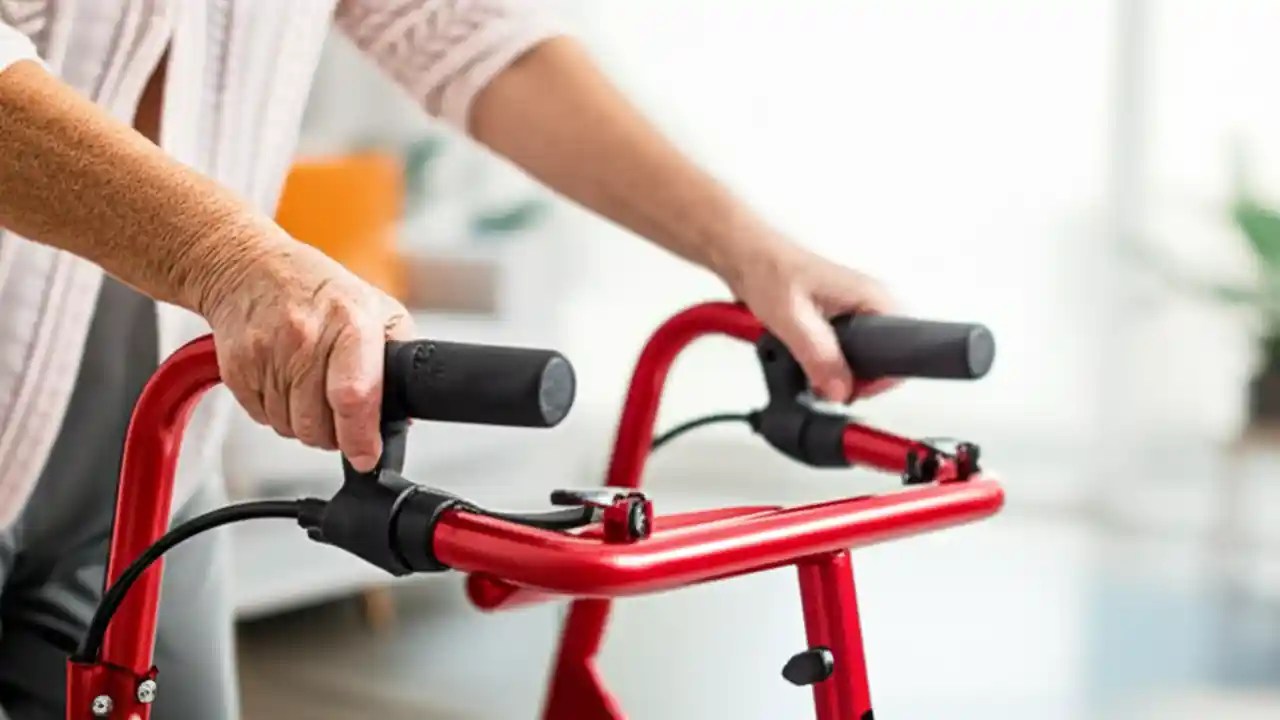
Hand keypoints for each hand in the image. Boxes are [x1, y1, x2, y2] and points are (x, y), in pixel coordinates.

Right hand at [199, 239, 413, 471]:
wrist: (250, 268)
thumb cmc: (318, 289)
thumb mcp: (377, 308)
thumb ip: (399, 356)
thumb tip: (406, 410)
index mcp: (350, 323)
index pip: (354, 397)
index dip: (361, 437)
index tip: (366, 455)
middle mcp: (305, 338)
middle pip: (318, 424)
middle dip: (334, 434)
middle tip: (340, 415)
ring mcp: (267, 354)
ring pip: (290, 428)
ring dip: (305, 424)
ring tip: (311, 389)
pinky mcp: (238, 369)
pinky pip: (262, 419)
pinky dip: (277, 413)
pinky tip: (285, 383)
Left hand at [724, 239, 897, 402]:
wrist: (745, 257)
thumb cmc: (769, 270)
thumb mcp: (793, 319)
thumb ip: (819, 356)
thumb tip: (839, 390)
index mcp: (870, 296)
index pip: (900, 346)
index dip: (881, 375)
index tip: (855, 389)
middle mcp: (867, 304)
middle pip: (881, 357)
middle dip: (857, 378)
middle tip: (828, 384)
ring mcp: (851, 312)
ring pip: (861, 358)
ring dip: (838, 373)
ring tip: (812, 371)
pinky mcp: (834, 321)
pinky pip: (842, 353)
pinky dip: (826, 364)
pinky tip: (806, 362)